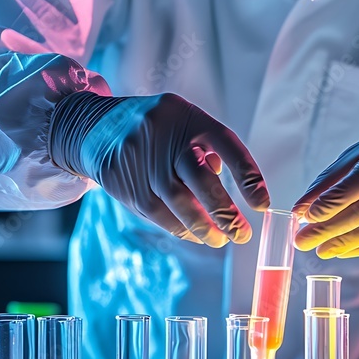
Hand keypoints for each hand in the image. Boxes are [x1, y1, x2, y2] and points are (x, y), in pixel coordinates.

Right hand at [49, 91, 269, 245]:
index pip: (227, 144)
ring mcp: (141, 160)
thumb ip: (210, 151)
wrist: (95, 127)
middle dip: (226, 213)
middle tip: (242, 234)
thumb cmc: (156, 129)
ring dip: (204, 228)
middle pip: (201, 180)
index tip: (263, 204)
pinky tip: (195, 235)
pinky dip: (180, 228)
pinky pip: (158, 213)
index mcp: (188, 118)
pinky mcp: (123, 183)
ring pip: (178, 203)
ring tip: (221, 240)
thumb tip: (232, 192)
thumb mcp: (185, 122)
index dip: (248, 176)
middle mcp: (165, 136)